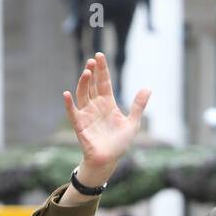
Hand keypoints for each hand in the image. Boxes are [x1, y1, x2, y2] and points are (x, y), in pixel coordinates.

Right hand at [61, 53, 150, 186]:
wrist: (109, 160)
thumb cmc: (119, 143)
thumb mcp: (132, 123)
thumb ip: (138, 106)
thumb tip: (148, 88)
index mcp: (108, 103)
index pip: (104, 82)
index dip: (102, 69)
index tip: (100, 55)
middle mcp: (95, 105)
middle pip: (92, 85)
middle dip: (92, 72)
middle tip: (93, 60)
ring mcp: (86, 114)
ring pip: (82, 94)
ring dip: (83, 83)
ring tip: (86, 72)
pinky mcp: (79, 124)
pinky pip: (72, 112)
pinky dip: (68, 104)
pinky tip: (67, 94)